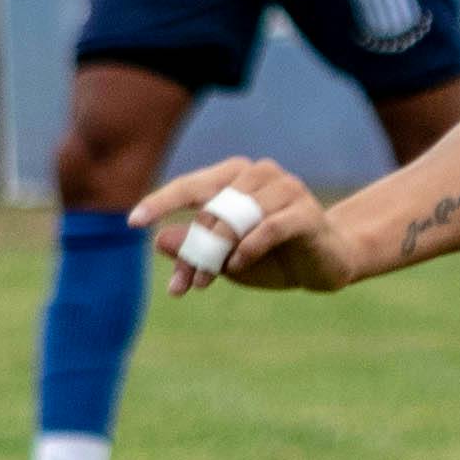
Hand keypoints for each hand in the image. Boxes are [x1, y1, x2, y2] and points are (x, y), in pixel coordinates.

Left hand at [138, 156, 354, 291]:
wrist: (326, 265)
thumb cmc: (271, 257)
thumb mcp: (225, 258)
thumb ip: (195, 247)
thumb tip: (158, 241)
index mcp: (235, 176)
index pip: (192, 186)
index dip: (161, 202)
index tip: (133, 222)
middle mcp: (259, 174)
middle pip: (210, 209)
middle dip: (191, 249)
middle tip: (180, 286)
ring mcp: (285, 189)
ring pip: (235, 218)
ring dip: (215, 253)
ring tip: (203, 282)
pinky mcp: (305, 211)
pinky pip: (268, 227)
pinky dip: (249, 248)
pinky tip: (237, 265)